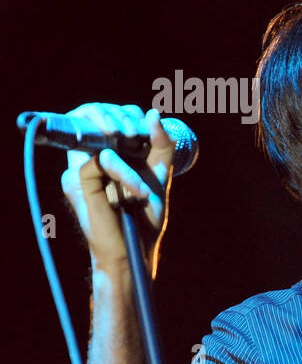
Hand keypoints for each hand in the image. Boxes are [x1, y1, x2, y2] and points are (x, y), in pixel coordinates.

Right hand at [60, 103, 175, 275]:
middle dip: (121, 117)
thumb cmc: (145, 216)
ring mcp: (80, 170)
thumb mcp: (159, 175)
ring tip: (143, 161)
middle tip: (140, 135)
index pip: (107, 113)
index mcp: (108, 153)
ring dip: (124, 139)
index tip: (147, 128)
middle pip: (93, 113)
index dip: (126, 113)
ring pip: (97, 135)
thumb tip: (153, 113)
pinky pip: (101, 161)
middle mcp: (90, 158)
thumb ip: (160, 145)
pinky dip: (125, 173)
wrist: (135, 250)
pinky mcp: (78, 182)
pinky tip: (139, 190)